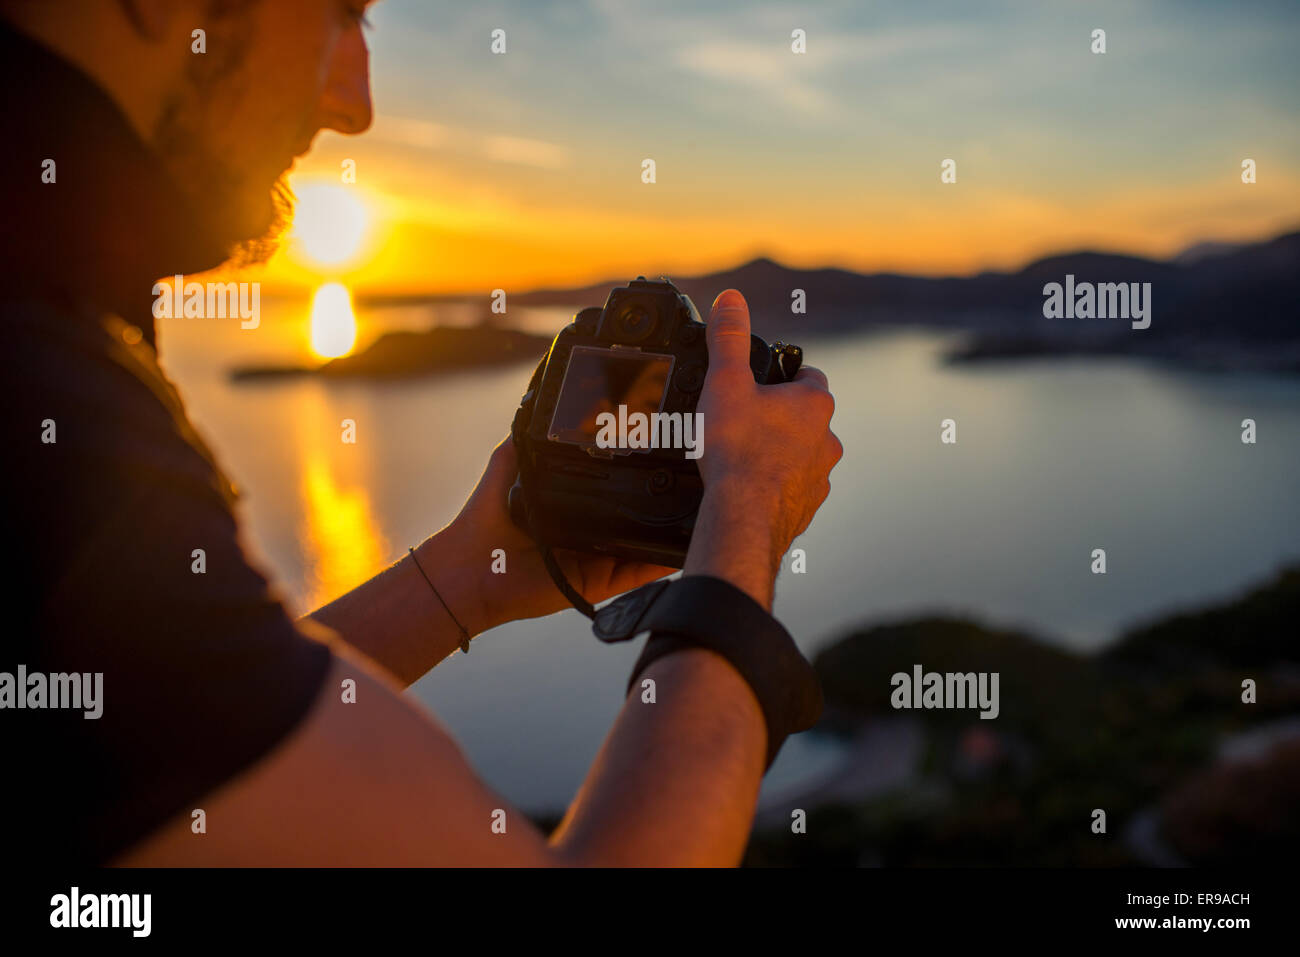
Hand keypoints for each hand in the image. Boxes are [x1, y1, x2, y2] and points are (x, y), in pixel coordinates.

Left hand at [445, 434, 676, 630]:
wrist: (471, 568)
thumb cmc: (485, 519)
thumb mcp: (509, 464)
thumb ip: (527, 437)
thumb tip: (539, 398)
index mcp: (577, 509)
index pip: (617, 490)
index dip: (640, 473)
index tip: (666, 450)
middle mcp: (592, 534)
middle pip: (639, 518)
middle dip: (664, 503)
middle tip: (693, 480)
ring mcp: (598, 560)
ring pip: (646, 546)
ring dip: (671, 533)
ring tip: (699, 511)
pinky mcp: (598, 584)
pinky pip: (637, 573)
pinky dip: (660, 562)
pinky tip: (682, 548)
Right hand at [683, 289, 841, 609]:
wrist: (742, 517)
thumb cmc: (737, 450)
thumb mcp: (726, 382)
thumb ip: (729, 338)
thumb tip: (731, 299)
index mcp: (813, 404)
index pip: (808, 377)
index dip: (784, 376)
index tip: (764, 381)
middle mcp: (826, 440)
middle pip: (805, 419)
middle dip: (780, 418)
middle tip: (745, 421)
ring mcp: (819, 478)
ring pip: (802, 457)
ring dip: (780, 455)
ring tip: (744, 458)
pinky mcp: (806, 510)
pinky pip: (792, 491)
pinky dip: (774, 487)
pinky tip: (748, 490)